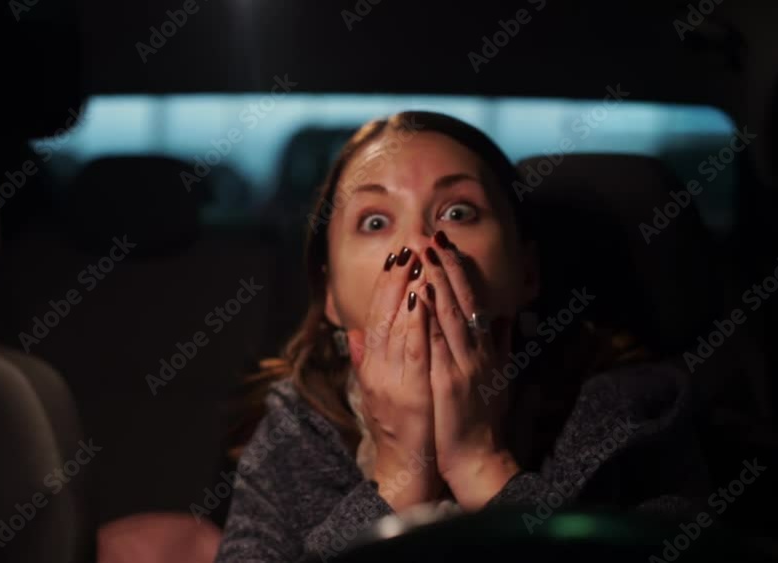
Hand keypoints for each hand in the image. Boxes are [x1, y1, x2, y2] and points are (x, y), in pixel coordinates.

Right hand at [347, 247, 444, 511]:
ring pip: (398, 325)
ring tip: (417, 261)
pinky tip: (423, 298)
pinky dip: (416, 322)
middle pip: (384, 313)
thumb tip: (354, 331)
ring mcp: (392, 378)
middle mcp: (377, 367)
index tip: (396, 256)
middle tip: (408, 246)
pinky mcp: (410, 390)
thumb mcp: (376, 388)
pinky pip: (414, 349)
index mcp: (372, 364)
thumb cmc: (398, 426)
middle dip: (396, 278)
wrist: (405, 465)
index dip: (386, 284)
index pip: (376, 314)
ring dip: (407, 290)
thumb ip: (364, 359)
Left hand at [419, 232, 519, 510]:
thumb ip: (501, 344)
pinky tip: (421, 294)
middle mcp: (477, 352)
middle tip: (433, 235)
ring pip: (451, 314)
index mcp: (485, 349)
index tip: (445, 245)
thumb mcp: (498, 376)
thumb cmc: (483, 417)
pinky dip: (431, 316)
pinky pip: (438, 342)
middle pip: (463, 300)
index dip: (459, 272)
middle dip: (447, 266)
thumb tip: (505, 315)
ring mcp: (464, 365)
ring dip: (439, 281)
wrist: (478, 456)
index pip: (472, 301)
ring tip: (426, 253)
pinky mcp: (450, 382)